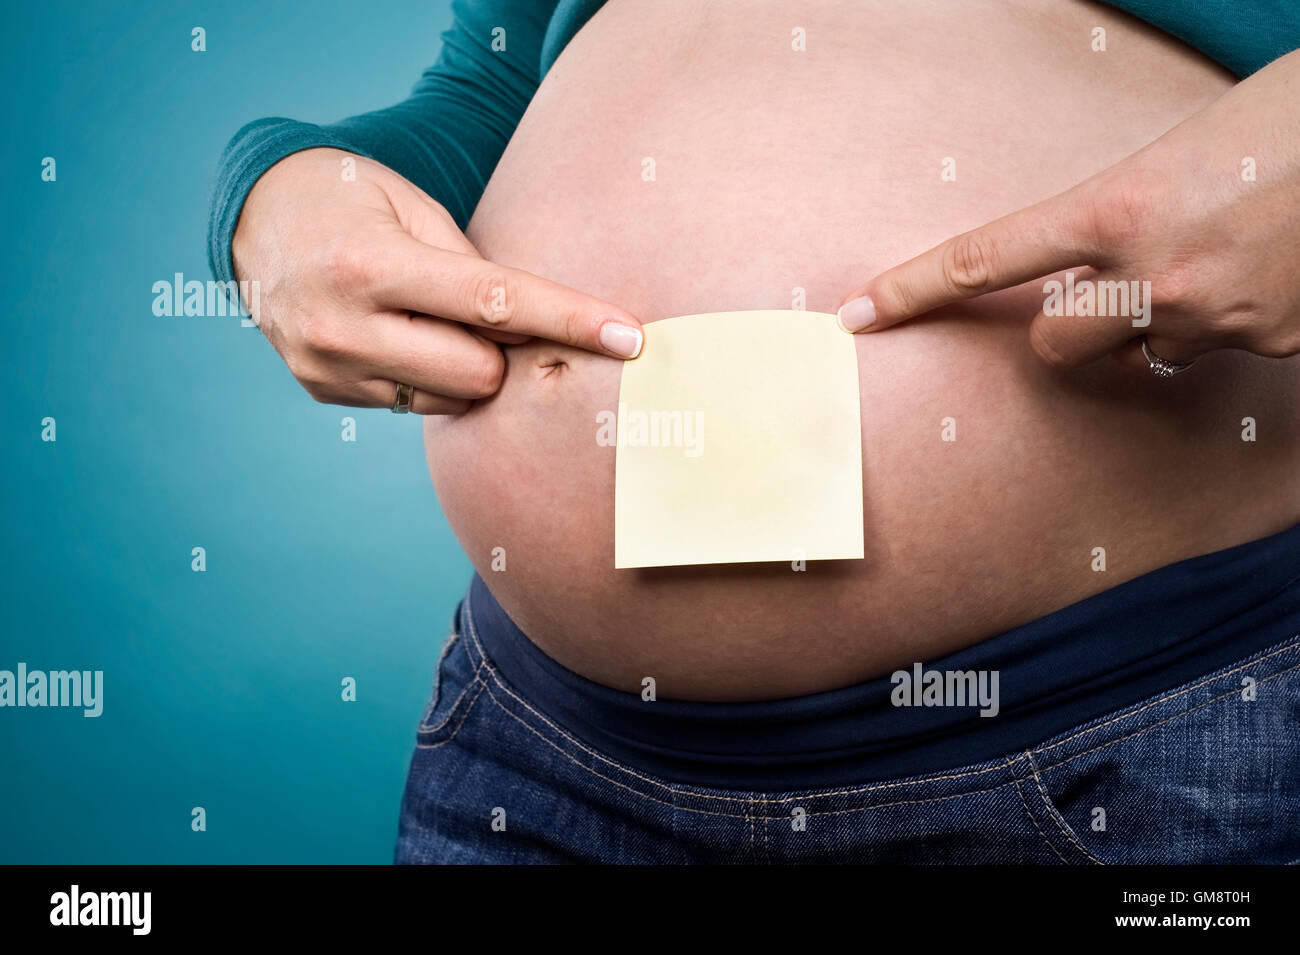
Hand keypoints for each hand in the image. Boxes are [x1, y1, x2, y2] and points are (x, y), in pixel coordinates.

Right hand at [231, 148, 643, 413]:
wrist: (257, 218)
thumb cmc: (354, 200)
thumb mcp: (414, 209)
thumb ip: (475, 269)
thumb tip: (542, 329)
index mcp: (371, 264)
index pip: (496, 303)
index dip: (571, 321)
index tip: (631, 338)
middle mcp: (343, 324)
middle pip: (481, 372)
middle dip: (503, 349)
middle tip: (490, 313)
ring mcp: (327, 366)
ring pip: (451, 398)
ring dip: (467, 366)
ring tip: (433, 318)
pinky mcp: (323, 390)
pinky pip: (412, 404)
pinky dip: (427, 375)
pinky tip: (401, 336)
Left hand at [837, 48, 1299, 372]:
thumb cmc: (1286, 118)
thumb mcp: (1184, 149)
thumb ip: (1122, 212)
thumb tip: (1094, 261)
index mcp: (1118, 206)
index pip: (987, 259)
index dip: (914, 290)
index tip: (857, 317)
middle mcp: (1154, 274)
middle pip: (1050, 346)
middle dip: (1062, 327)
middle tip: (1103, 288)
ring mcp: (1213, 317)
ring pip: (1135, 356)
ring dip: (1144, 329)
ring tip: (1208, 264)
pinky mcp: (1271, 344)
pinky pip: (1214, 351)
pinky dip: (1225, 323)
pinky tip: (1267, 270)